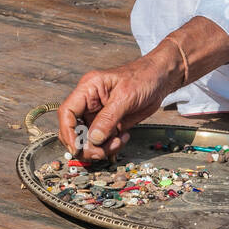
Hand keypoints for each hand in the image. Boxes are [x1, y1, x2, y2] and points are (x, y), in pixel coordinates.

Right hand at [57, 49, 178, 160]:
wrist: (162, 79)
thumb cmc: (144, 77)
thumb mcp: (125, 96)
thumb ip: (108, 118)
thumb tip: (93, 139)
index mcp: (88, 89)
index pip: (67, 112)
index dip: (68, 132)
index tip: (77, 147)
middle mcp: (90, 103)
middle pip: (74, 130)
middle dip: (85, 145)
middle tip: (100, 152)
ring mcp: (99, 115)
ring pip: (88, 139)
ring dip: (101, 147)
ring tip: (118, 142)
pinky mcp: (110, 124)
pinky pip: (103, 141)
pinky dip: (111, 145)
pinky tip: (124, 137)